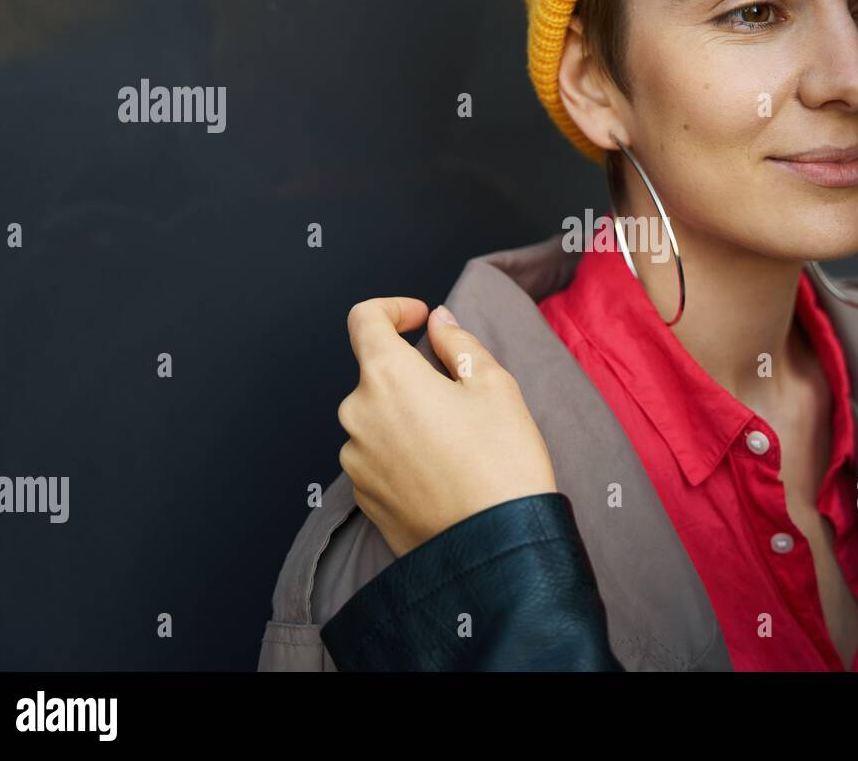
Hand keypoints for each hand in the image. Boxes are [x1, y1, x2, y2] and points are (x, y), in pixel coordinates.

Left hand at [337, 298, 557, 557]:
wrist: (496, 548)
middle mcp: (357, 415)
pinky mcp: (363, 497)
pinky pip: (378, 456)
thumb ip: (458, 342)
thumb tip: (438, 321)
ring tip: (458, 442)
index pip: (364, 320)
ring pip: (378, 417)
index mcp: (386, 377)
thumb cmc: (502, 461)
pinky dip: (404, 451)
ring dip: (408, 415)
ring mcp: (355, 460)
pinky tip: (443, 470)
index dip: (393, 309)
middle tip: (462, 395)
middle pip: (376, 374)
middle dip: (413, 374)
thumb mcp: (494, 385)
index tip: (421, 320)